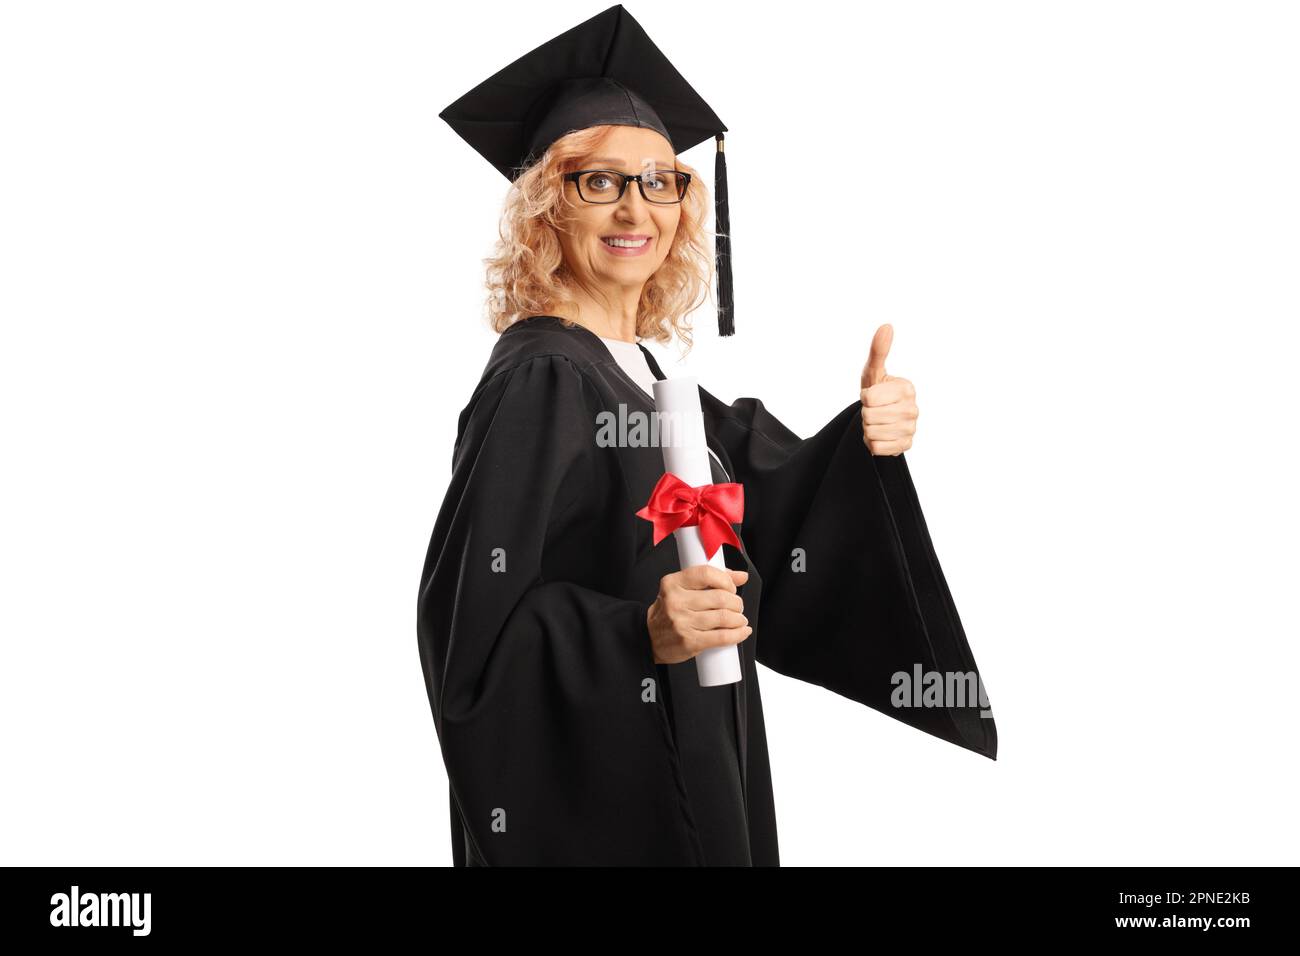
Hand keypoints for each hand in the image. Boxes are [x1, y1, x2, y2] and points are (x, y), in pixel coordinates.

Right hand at [646, 566, 750, 664]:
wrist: (648, 637)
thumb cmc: (668, 612)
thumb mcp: (682, 589)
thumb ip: (710, 580)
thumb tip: (741, 576)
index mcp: (673, 583)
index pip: (707, 573)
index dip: (726, 580)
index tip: (731, 587)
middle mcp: (676, 601)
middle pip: (720, 597)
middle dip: (736, 602)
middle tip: (737, 606)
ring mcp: (682, 623)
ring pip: (723, 617)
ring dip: (739, 619)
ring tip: (739, 619)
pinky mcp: (689, 642)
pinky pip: (721, 637)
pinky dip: (737, 634)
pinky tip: (742, 631)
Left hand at [860, 323, 917, 455]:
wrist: (882, 416)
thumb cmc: (877, 390)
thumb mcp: (874, 371)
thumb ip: (878, 350)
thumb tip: (886, 326)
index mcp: (907, 388)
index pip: (868, 399)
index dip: (864, 397)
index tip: (873, 395)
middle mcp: (913, 409)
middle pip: (869, 416)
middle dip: (865, 414)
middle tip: (874, 410)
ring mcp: (911, 429)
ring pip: (871, 433)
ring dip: (868, 428)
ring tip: (877, 421)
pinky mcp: (905, 446)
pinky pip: (876, 448)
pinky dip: (872, 443)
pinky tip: (881, 434)